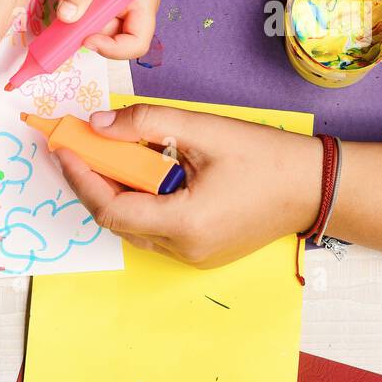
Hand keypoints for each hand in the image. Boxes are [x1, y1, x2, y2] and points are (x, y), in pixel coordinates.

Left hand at [55, 104, 323, 266]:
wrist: (318, 187)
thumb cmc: (268, 158)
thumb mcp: (205, 130)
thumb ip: (147, 124)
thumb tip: (99, 125)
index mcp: (185, 223)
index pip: (111, 209)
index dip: (82, 178)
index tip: (64, 149)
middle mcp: (185, 249)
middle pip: (118, 219)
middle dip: (94, 181)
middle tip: (78, 147)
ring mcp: (193, 256)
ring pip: (134, 227)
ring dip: (117, 192)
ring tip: (107, 155)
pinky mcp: (201, 253)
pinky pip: (155, 230)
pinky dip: (140, 202)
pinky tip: (140, 173)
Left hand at [57, 0, 166, 59]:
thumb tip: (67, 17)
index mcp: (142, 3)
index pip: (135, 44)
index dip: (111, 48)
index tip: (87, 36)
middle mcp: (131, 7)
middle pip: (107, 34)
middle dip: (83, 22)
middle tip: (68, 1)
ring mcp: (117, 0)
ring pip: (91, 18)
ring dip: (76, 4)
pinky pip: (85, 3)